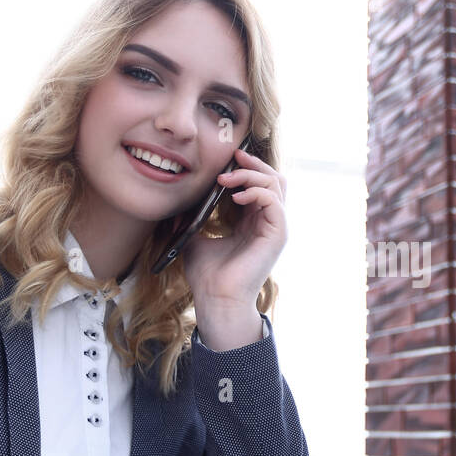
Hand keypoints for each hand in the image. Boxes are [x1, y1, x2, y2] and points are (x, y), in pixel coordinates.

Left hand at [182, 147, 286, 309]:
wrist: (215, 299)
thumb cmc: (207, 275)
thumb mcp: (194, 238)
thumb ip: (193, 218)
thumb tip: (178, 203)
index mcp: (253, 222)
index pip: (260, 184)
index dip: (248, 167)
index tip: (229, 158)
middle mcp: (268, 223)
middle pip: (274, 179)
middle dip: (254, 163)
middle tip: (234, 155)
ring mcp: (275, 228)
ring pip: (276, 185)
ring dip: (251, 174)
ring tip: (227, 179)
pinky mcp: (277, 235)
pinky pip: (273, 201)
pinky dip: (255, 192)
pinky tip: (234, 196)